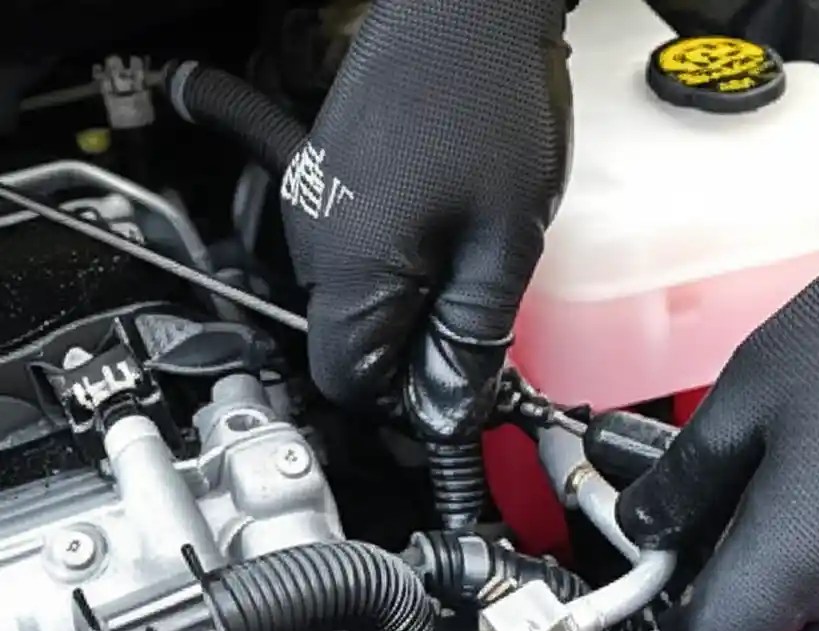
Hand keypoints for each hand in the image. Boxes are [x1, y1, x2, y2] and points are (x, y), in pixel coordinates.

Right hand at [281, 0, 570, 437]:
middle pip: (351, 343)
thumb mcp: (505, 244)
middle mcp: (313, 240)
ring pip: (356, 299)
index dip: (406, 403)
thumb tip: (451, 403)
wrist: (466, 11)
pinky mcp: (327, 180)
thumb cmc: (489, 105)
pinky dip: (401, 263)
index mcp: (350, 268)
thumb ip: (473, 337)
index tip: (454, 394)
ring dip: (413, 304)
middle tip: (481, 327)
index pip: (349, 383)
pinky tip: (449, 232)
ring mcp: (313, 206)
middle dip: (415, 352)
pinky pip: (356, 252)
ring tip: (474, 264)